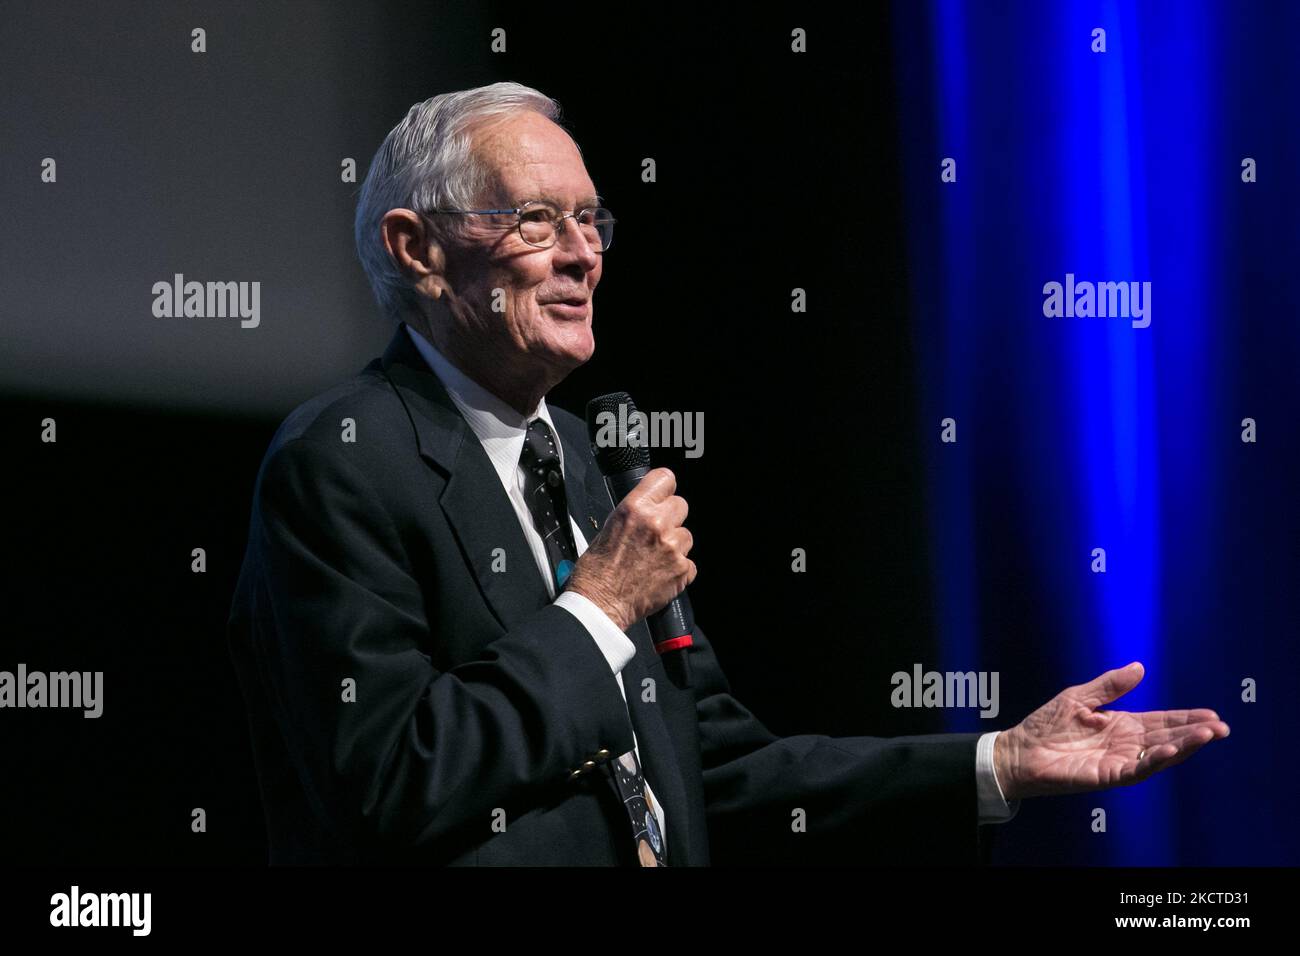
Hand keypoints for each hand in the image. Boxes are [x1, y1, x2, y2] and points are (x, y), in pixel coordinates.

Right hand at [564, 468, 695, 631]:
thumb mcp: (608, 528)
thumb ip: (634, 514)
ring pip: (686, 535)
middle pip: (681, 505)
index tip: (663, 495)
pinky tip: (660, 574)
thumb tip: (647, 508)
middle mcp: (657, 524)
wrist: (600, 604)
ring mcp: (672, 547)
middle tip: (656, 533)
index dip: (664, 488)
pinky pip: (689, 562)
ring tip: (654, 558)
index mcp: (635, 509)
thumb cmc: (596, 572)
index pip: (665, 478)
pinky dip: (678, 568)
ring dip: (675, 544)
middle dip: (670, 517)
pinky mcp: (682, 569)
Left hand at [993, 662, 1229, 800]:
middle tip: (1221, 727)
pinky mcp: (1106, 775)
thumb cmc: (1046, 725)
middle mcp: (1125, 744)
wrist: (1019, 750)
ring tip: (1207, 736)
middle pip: (1167, 738)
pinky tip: (1170, 751)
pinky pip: (1135, 769)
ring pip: (1158, 755)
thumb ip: (1110, 685)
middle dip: (1195, 733)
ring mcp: (1118, 761)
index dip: (1186, 719)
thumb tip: (1140, 667)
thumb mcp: (1080, 696)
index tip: (1212, 714)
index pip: (1161, 721)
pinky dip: (1153, 761)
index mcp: (1122, 725)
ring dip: (1183, 747)